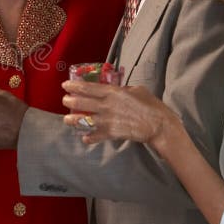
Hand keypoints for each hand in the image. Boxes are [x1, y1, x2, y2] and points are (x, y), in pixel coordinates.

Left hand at [61, 80, 180, 147]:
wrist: (159, 125)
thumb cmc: (151, 105)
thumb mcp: (137, 90)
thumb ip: (122, 89)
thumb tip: (115, 89)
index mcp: (112, 92)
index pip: (87, 88)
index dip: (73, 86)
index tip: (65, 85)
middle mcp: (106, 105)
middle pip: (80, 102)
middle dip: (68, 101)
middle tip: (65, 100)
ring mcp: (106, 120)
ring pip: (82, 120)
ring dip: (72, 120)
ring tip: (67, 119)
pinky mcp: (110, 133)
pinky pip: (94, 136)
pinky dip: (88, 137)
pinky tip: (85, 137)